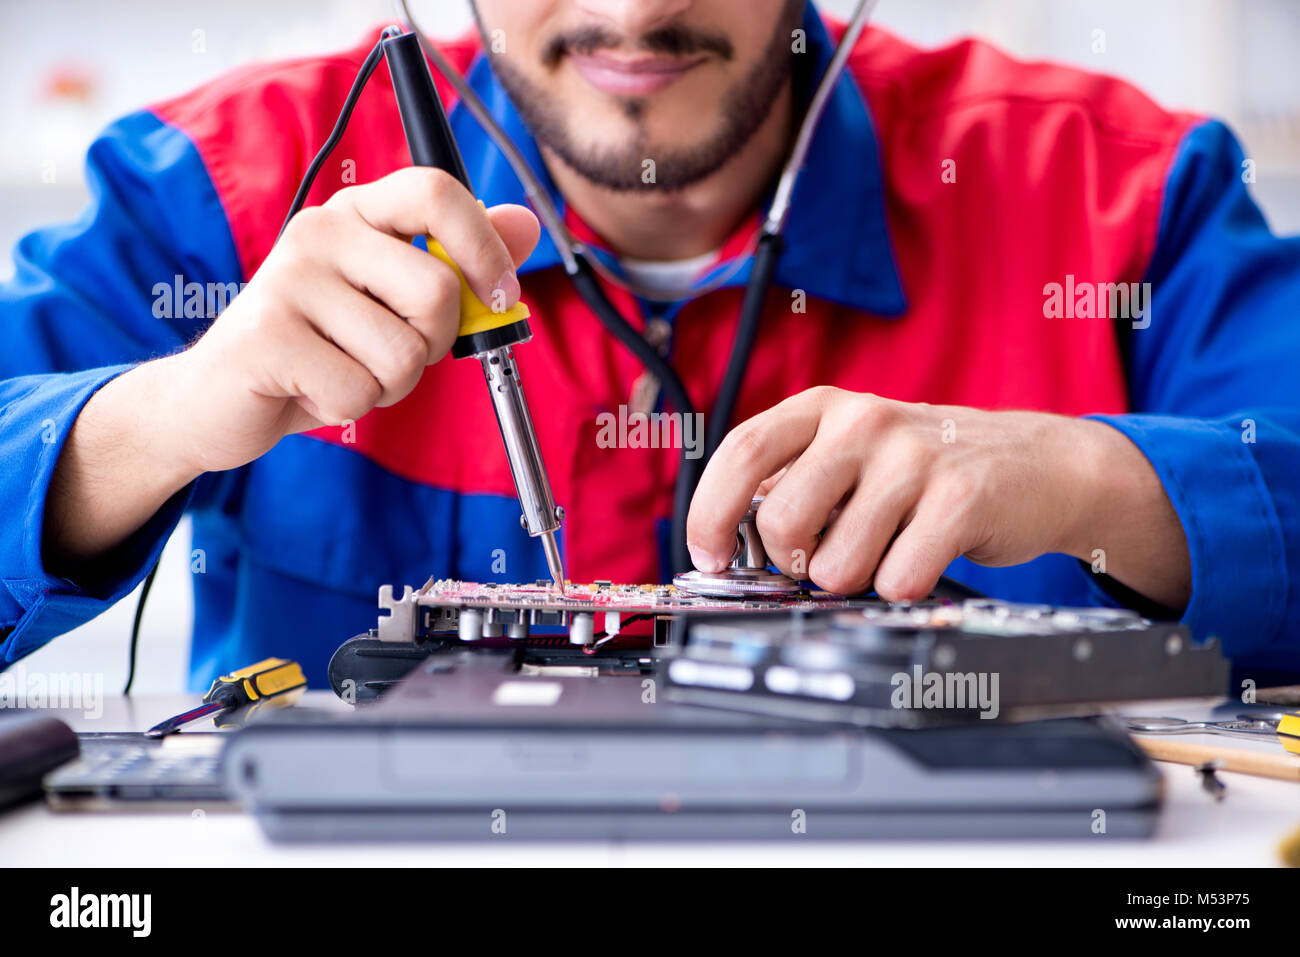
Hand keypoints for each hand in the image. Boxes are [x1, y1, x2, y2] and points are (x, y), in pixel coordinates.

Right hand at [44, 168, 539, 566]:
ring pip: (403, 353)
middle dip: (433, 344)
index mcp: (358, 213)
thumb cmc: (320, 348)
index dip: (486, 246)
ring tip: (344, 370)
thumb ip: (459, 263)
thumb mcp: (395, 303)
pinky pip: (359, 390)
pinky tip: (311, 389)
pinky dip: (349, 406)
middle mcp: (320, 231)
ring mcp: (288, 279)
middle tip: (390, 352)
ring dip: (389, 385)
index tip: (501, 295)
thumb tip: (526, 224)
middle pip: (437, 290)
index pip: (437, 191)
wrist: (217, 397)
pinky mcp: (265, 336)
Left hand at [686, 386, 1190, 608]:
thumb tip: (731, 543)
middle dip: (792, 563)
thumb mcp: (851, 454)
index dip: (710, 513)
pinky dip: (900, 587)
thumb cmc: (927, 469)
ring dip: (851, 581)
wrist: (1038, 463)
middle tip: (821, 562)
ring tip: (881, 553)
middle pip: (782, 520)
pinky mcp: (961, 497)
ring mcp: (913, 456)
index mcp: (823, 408)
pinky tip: (919, 560)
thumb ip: (793, 483)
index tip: (710, 557)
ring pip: (836, 563)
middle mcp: (863, 421)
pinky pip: (897, 578)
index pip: (741, 453)